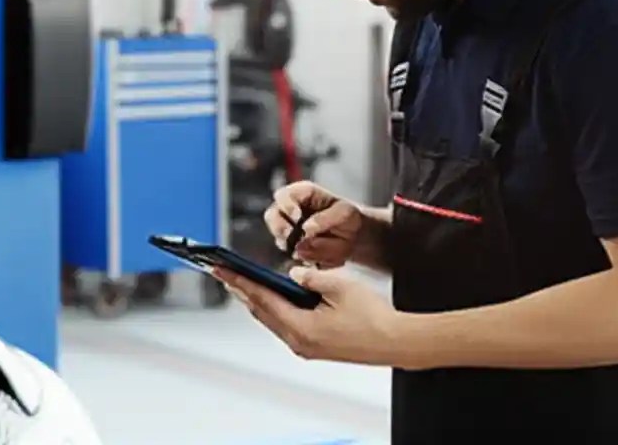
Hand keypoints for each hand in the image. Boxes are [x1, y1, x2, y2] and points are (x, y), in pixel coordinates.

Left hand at [214, 265, 401, 366]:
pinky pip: (286, 325)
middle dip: (242, 290)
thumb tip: (293, 274)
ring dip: (257, 301)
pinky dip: (275, 309)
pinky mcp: (315, 347)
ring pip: (273, 320)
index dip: (239, 281)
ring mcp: (306, 347)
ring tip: (241, 282)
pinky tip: (272, 298)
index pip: (261, 299)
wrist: (396, 342)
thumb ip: (310, 277)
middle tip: (223, 272)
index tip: (221, 269)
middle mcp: (298, 342)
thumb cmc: (373, 315)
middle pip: (261, 312)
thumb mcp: (339, 285)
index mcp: (301, 327)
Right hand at [264, 181, 362, 267]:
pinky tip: (318, 258)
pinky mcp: (293, 247)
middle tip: (293, 238)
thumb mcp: (344, 213)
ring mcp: (289, 229)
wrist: (356, 237)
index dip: (286, 205)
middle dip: (280, 228)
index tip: (297, 217)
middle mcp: (290, 210)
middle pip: (271, 216)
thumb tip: (306, 230)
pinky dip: (303, 258)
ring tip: (311, 250)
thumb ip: (325, 219)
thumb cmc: (349, 218)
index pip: (284, 195)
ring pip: (279, 238)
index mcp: (302, 193)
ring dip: (292, 246)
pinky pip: (291, 254)